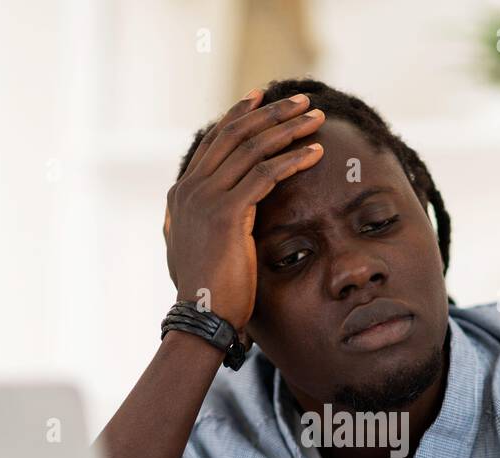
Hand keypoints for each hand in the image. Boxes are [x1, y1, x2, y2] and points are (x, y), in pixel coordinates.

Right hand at [163, 89, 325, 333]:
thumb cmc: (207, 292)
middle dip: (271, 113)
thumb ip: (197, 223)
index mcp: (182, 194)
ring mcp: (206, 199)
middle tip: (302, 101)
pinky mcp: (227, 214)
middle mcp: (191, 189)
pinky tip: (314, 152)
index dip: (240, 116)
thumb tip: (199, 216)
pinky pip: (265, 175)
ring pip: (253, 149)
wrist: (202, 317)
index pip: (214, 141)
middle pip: (235, 135)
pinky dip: (292, 160)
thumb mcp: (195, 249)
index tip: (263, 98)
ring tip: (317, 118)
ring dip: (288, 129)